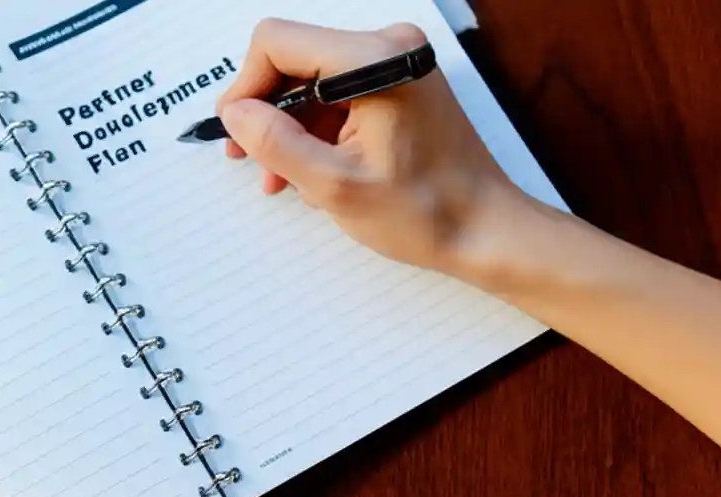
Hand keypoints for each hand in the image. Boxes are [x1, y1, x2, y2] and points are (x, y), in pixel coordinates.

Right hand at [217, 19, 526, 277]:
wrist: (485, 230)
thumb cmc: (426, 212)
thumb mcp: (333, 185)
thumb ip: (275, 142)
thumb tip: (235, 113)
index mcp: (374, 60)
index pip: (277, 43)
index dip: (245, 87)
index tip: (237, 134)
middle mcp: (388, 47)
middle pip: (292, 59)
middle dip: (266, 113)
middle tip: (252, 162)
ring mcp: (396, 63)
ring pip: (310, 81)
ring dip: (289, 128)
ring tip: (284, 178)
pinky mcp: (399, 83)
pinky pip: (336, 93)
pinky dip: (315, 129)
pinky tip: (312, 170)